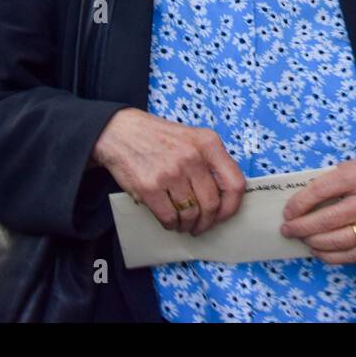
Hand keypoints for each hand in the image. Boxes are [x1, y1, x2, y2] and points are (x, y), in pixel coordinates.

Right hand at [91, 109, 244, 235]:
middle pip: (212, 204)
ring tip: (183, 223)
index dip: (231, 206)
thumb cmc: (158, 137)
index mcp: (208, 143)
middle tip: (200, 225)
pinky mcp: (150, 187)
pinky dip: (171, 224)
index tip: (223, 214)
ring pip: (191, 214)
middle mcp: (192, 157)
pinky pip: (169, 217)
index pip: (234, 183)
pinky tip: (169, 220)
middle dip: (207, 221)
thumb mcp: (191, 137)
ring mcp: (171, 172)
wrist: (120, 131)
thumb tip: (223, 195)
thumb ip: (210, 161)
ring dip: (188, 224)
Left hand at [280, 158, 355, 264]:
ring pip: (339, 241)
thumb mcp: (351, 166)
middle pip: (328, 219)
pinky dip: (331, 256)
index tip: (287, 212)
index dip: (299, 204)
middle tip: (288, 230)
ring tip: (303, 239)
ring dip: (314, 243)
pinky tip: (319, 251)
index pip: (320, 191)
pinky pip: (352, 255)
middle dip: (301, 227)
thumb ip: (328, 181)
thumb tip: (299, 203)